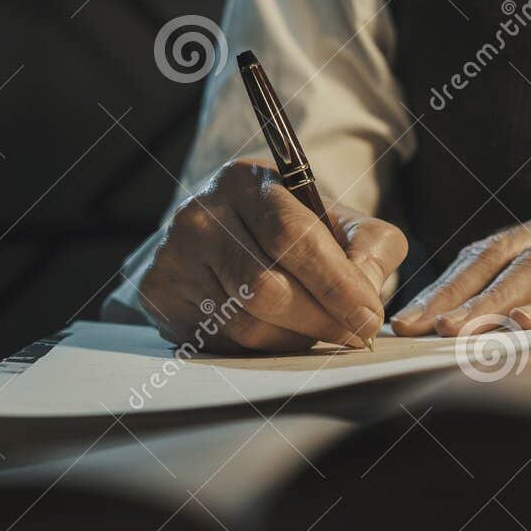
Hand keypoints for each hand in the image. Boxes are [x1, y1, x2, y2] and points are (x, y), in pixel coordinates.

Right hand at [137, 159, 407, 351]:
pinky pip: (224, 342)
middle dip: (322, 320)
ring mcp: (172, 256)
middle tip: (355, 336)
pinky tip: (281, 334)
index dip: (336, 284)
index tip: (369, 318)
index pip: (294, 236)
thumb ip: (372, 245)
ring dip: (296, 339)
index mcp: (247, 180)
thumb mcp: (337, 220)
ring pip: (246, 323)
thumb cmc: (292, 229)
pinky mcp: (159, 296)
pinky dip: (265, 350)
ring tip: (320, 332)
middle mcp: (200, 214)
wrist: (221, 235)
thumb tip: (367, 290)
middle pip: (267, 288)